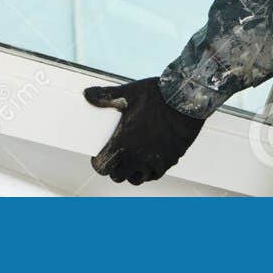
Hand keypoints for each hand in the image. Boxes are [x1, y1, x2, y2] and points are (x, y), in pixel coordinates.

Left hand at [84, 78, 204, 184]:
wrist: (185, 100)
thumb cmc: (157, 97)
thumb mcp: (128, 93)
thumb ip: (105, 96)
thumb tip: (87, 94)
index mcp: (123, 142)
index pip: (102, 166)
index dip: (98, 162)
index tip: (99, 156)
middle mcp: (137, 156)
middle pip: (117, 176)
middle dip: (114, 168)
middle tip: (115, 157)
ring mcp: (153, 161)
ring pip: (136, 178)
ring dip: (130, 172)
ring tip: (130, 161)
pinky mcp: (168, 161)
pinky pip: (154, 175)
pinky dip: (148, 172)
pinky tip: (147, 161)